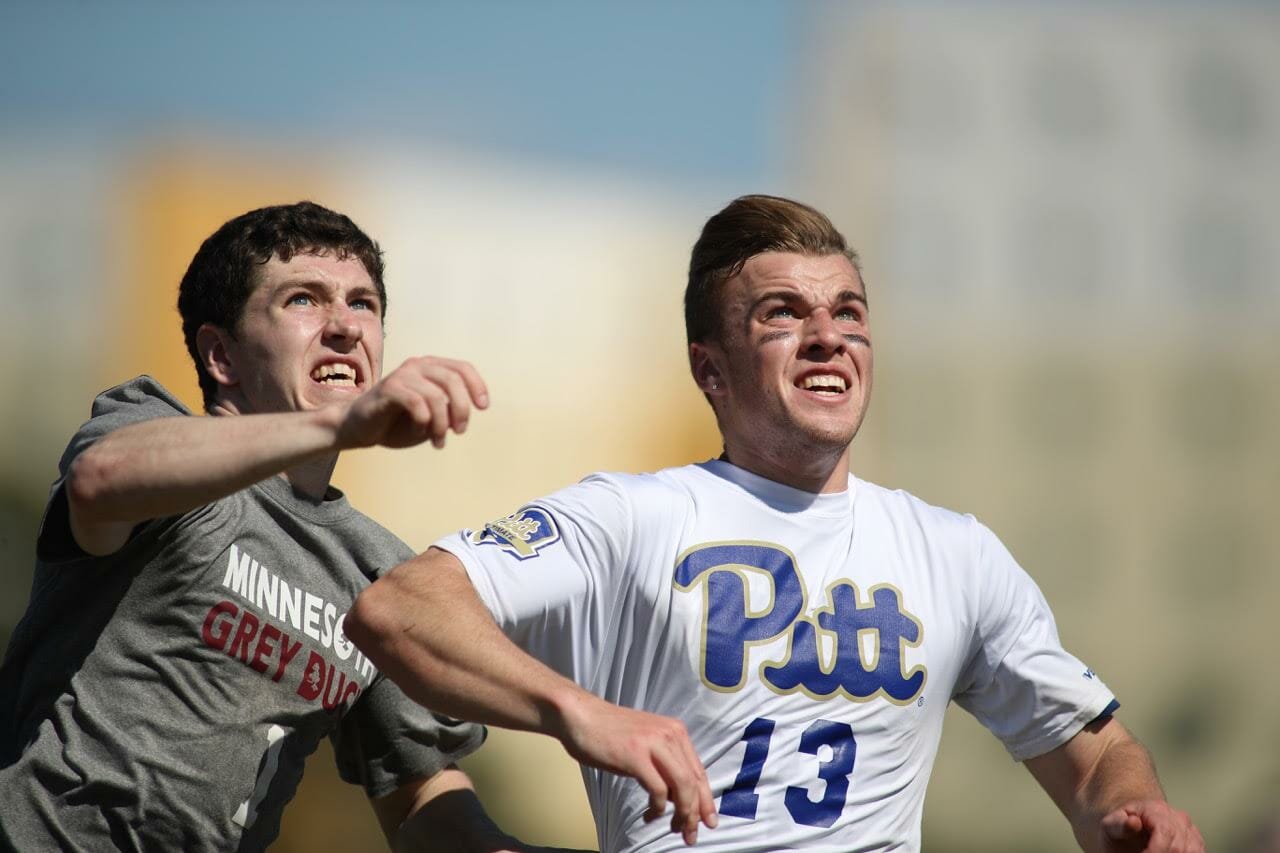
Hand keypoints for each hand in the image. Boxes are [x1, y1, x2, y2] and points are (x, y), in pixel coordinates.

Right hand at [336, 356, 487, 449]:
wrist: (360, 428)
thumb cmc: (398, 422)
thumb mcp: (432, 416)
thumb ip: (449, 410)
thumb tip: (465, 411)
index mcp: (431, 368)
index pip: (463, 368)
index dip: (477, 385)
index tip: (483, 407)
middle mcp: (418, 365)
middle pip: (453, 380)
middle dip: (462, 409)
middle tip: (460, 431)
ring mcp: (402, 375)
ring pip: (437, 396)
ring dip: (442, 424)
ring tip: (439, 442)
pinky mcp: (388, 389)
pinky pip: (416, 403)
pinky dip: (423, 422)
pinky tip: (419, 432)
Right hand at [556, 693, 716, 845]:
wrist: (580, 716)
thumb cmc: (608, 732)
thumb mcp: (646, 741)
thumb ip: (665, 763)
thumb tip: (677, 794)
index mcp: (674, 731)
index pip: (699, 771)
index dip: (706, 799)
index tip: (708, 820)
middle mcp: (669, 735)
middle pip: (694, 781)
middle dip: (696, 813)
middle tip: (691, 834)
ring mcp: (653, 744)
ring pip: (682, 786)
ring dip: (682, 814)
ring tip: (675, 828)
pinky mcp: (636, 755)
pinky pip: (658, 790)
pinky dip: (658, 808)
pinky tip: (650, 814)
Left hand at [1098, 800, 1203, 851]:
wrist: (1132, 827)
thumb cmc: (1120, 827)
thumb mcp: (1111, 825)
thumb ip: (1119, 824)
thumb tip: (1134, 822)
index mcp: (1156, 809)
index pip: (1164, 831)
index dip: (1156, 850)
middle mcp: (1178, 817)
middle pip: (1178, 846)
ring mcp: (1190, 830)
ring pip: (1192, 851)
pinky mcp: (1196, 842)